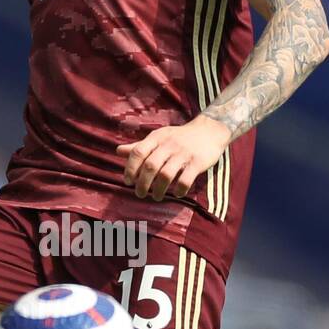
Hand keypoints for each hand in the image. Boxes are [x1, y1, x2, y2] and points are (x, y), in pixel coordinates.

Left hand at [116, 114, 230, 200]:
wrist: (210, 130)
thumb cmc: (179, 137)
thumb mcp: (159, 138)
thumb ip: (139, 146)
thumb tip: (118, 151)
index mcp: (157, 138)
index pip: (138, 152)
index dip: (130, 168)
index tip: (128, 181)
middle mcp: (169, 144)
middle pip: (150, 166)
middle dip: (142, 183)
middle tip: (140, 194)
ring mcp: (184, 153)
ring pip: (166, 175)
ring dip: (158, 190)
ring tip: (156, 197)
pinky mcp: (198, 162)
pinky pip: (185, 179)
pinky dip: (179, 189)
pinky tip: (176, 193)